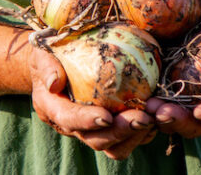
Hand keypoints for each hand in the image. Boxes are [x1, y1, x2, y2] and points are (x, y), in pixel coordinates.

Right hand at [29, 47, 156, 159]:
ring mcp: (91, 129)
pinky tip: (158, 116)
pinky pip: (127, 139)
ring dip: (135, 135)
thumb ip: (46, 65)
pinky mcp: (108, 127)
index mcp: (52, 107)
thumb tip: (54, 81)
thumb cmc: (49, 54)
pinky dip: (144, 132)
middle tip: (142, 118)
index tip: (105, 117)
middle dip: (120, 131)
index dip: (86, 121)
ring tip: (153, 118)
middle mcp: (71, 125)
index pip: (68, 119)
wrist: (54, 62)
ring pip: (113, 146)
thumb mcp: (42, 53)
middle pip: (95, 139)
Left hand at [145, 26, 200, 137]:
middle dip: (179, 121)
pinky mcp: (167, 96)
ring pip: (172, 120)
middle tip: (164, 112)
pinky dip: (147, 104)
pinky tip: (135, 97)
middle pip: (194, 125)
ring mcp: (185, 105)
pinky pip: (157, 106)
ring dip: (158, 116)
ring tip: (146, 105)